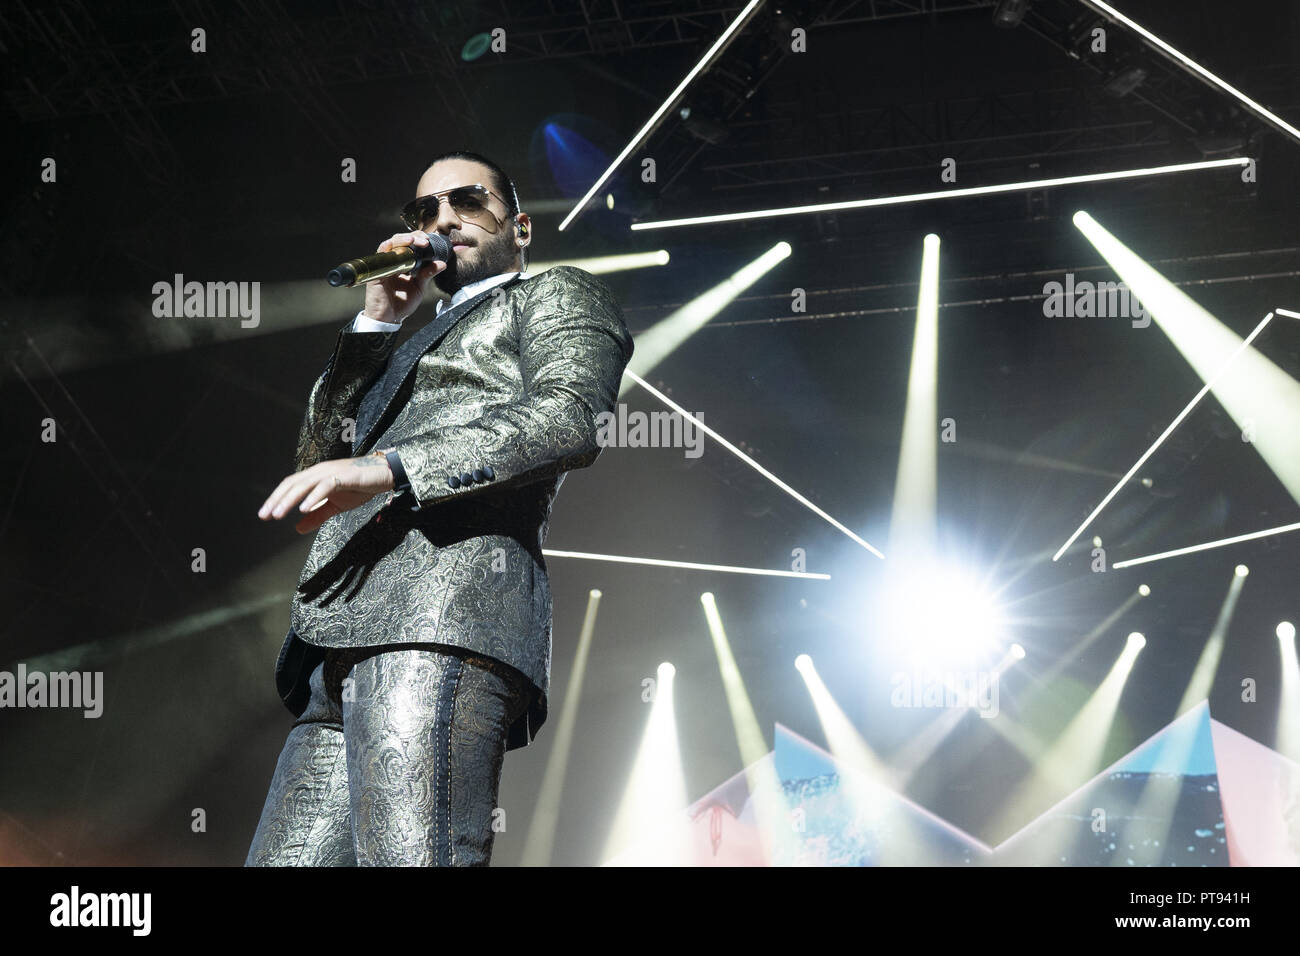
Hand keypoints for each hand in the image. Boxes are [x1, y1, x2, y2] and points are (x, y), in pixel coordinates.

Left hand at [258, 455, 394, 534]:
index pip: (290, 486)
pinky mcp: (345, 476)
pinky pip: (326, 486)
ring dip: (290, 500)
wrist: (384, 474)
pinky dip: (313, 497)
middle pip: (293, 484)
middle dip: (277, 500)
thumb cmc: (360, 487)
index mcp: (316, 476)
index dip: (276, 499)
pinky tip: (304, 508)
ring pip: (305, 485)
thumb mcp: (335, 505)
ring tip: (279, 513)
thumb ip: (317, 515)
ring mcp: (331, 472)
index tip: (265, 515)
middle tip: (265, 516)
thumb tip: (298, 528)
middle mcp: (320, 471)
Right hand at [362, 232, 447, 324]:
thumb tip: (442, 263)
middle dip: (413, 237)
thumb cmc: (402, 304)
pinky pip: (380, 255)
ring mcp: (384, 265)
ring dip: (402, 239)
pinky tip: (395, 245)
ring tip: (414, 241)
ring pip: (390, 244)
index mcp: (404, 264)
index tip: (430, 241)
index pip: (410, 245)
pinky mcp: (376, 271)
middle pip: (400, 241)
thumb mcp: (420, 287)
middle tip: (425, 240)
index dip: (419, 240)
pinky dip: (387, 248)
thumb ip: (428, 274)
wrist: (390, 318)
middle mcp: (393, 262)